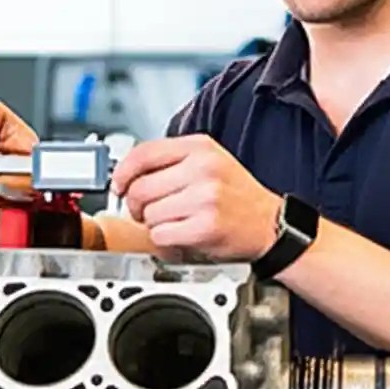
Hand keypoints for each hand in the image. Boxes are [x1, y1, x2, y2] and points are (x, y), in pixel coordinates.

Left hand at [111, 134, 281, 261]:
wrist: (271, 224)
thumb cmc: (235, 195)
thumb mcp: (209, 161)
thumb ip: (171, 161)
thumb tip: (128, 172)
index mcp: (199, 147)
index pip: (143, 153)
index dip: (123, 172)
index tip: (118, 185)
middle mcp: (203, 169)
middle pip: (140, 187)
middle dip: (136, 205)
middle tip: (145, 211)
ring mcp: (205, 198)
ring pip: (149, 214)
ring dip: (152, 224)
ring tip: (171, 222)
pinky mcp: (205, 226)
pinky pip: (161, 235)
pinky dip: (163, 240)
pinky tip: (179, 235)